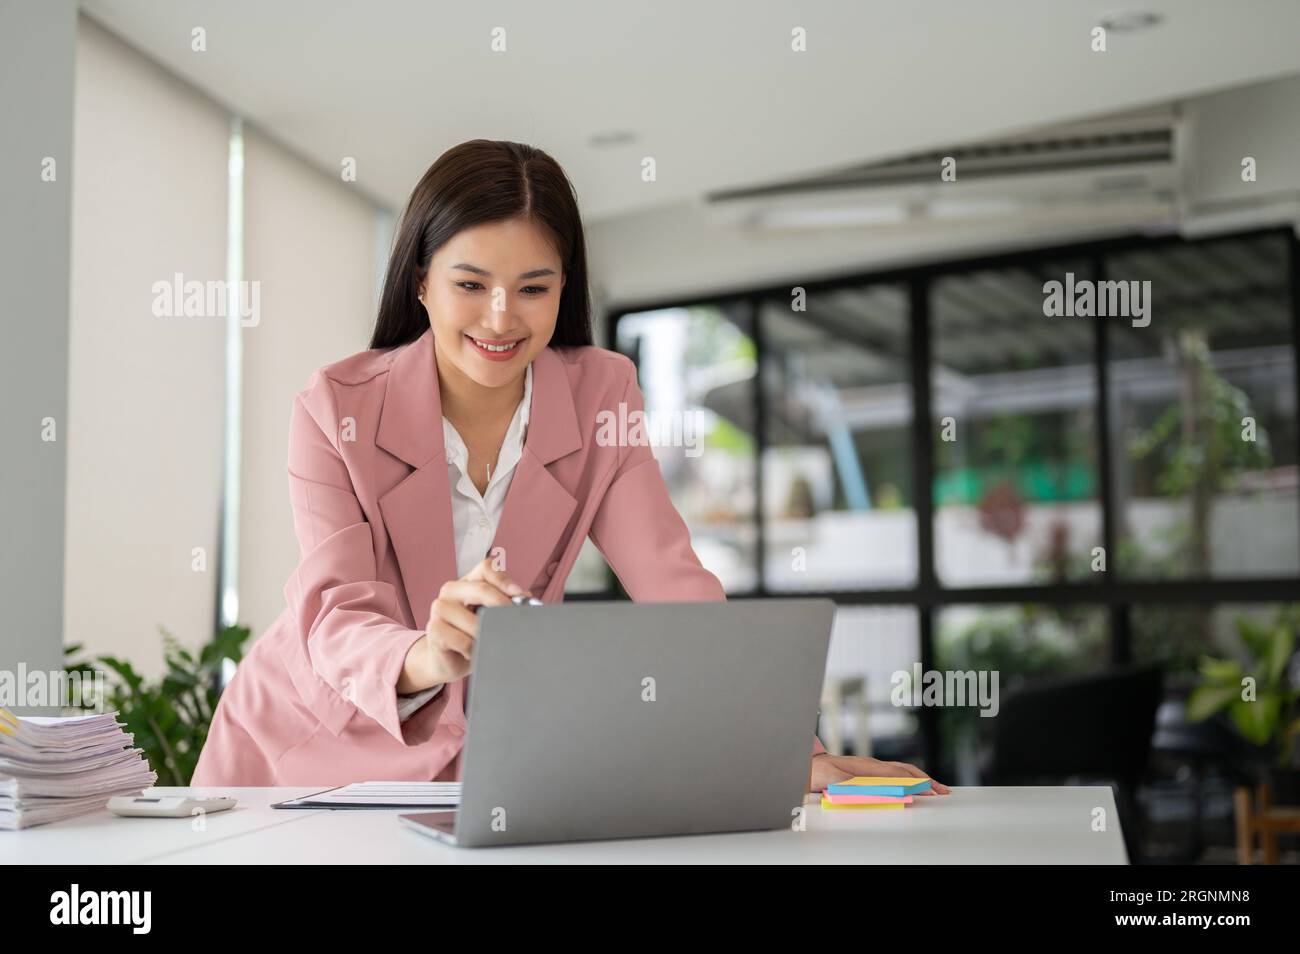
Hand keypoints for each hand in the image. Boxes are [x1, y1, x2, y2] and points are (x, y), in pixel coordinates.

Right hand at [398, 557, 528, 691]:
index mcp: (467, 582)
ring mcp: (440, 608)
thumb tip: (528, 599)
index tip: (520, 594)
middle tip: (515, 622)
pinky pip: (464, 641)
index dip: (504, 579)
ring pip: (474, 620)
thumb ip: (506, 604)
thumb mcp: (491, 617)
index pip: (486, 568)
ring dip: (487, 636)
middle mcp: (451, 590)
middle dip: (503, 606)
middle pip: (482, 590)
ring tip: (488, 644)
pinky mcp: (434, 629)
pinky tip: (472, 653)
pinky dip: (474, 650)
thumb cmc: (472, 635)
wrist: (447, 660)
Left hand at [809, 752, 950, 794]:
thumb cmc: (817, 772)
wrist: (806, 765)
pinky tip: (914, 785)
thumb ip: (848, 784)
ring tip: (935, 788)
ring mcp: (871, 767)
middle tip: (942, 791)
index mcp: (866, 767)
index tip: (930, 791)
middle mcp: (871, 765)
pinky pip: (894, 773)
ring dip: (920, 779)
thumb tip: (867, 789)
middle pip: (905, 770)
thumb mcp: (831, 779)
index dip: (915, 783)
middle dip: (925, 780)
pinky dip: (909, 778)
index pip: (897, 774)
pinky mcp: (868, 771)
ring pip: (901, 771)